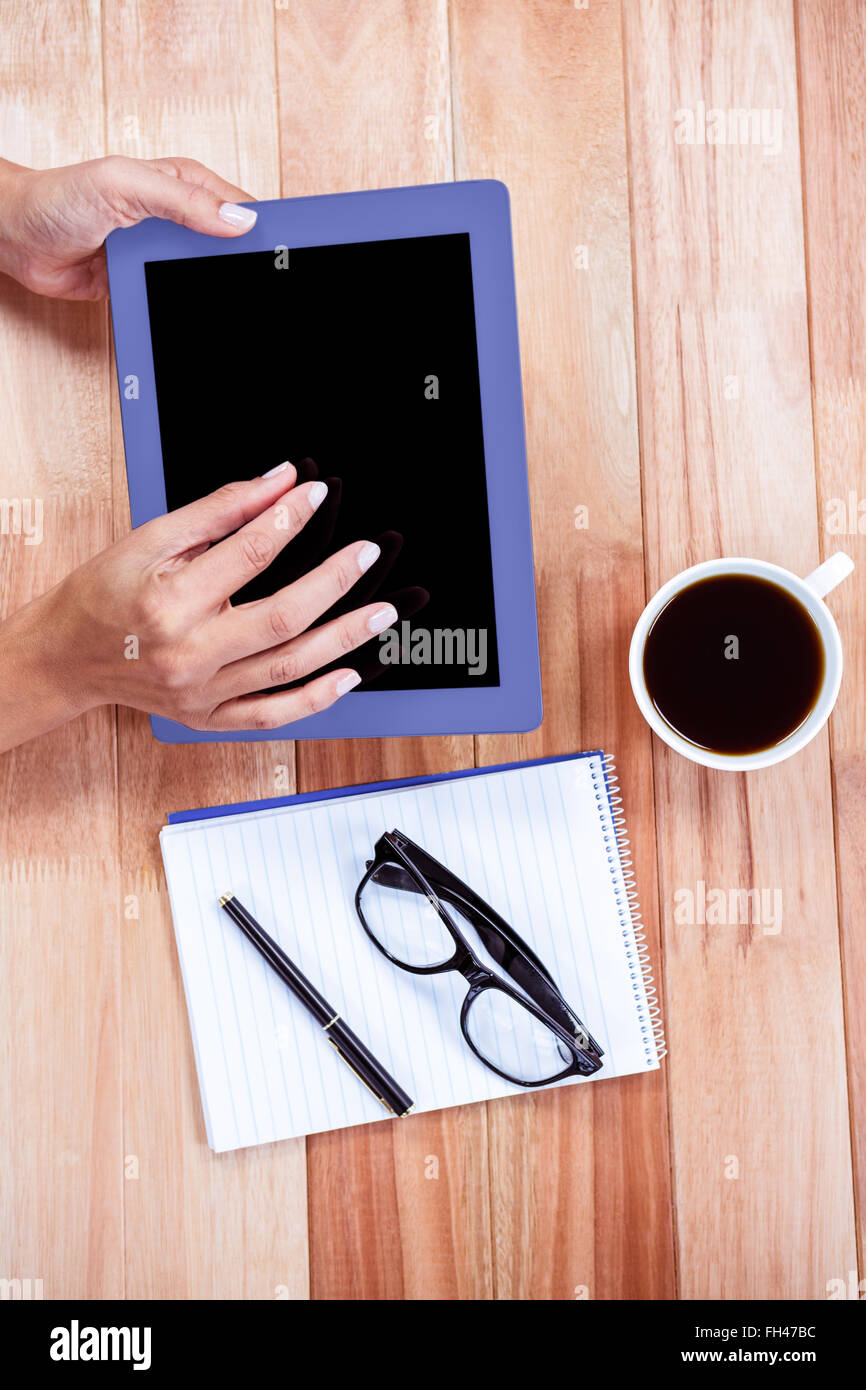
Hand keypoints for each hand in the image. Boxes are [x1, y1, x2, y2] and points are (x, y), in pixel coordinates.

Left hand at [0, 155, 257, 299]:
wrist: (17, 240)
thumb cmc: (58, 197)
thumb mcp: (125, 186)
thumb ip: (182, 201)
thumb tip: (238, 220)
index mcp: (183, 184)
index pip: (240, 205)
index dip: (263, 228)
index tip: (284, 252)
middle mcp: (178, 217)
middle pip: (230, 247)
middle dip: (246, 267)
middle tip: (267, 290)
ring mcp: (163, 251)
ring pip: (207, 277)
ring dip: (216, 291)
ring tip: (238, 309)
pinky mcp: (146, 280)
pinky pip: (177, 297)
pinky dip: (186, 306)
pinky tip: (197, 315)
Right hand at [0, 464, 398, 751]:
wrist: (69, 655)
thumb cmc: (106, 593)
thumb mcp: (151, 539)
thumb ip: (220, 510)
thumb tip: (280, 480)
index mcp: (169, 602)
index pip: (247, 555)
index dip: (289, 520)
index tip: (319, 494)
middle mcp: (188, 654)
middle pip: (281, 617)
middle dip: (334, 583)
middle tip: (369, 556)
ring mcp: (202, 693)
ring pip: (288, 668)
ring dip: (343, 640)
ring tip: (381, 614)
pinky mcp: (209, 718)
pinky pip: (274, 716)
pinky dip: (317, 699)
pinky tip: (350, 675)